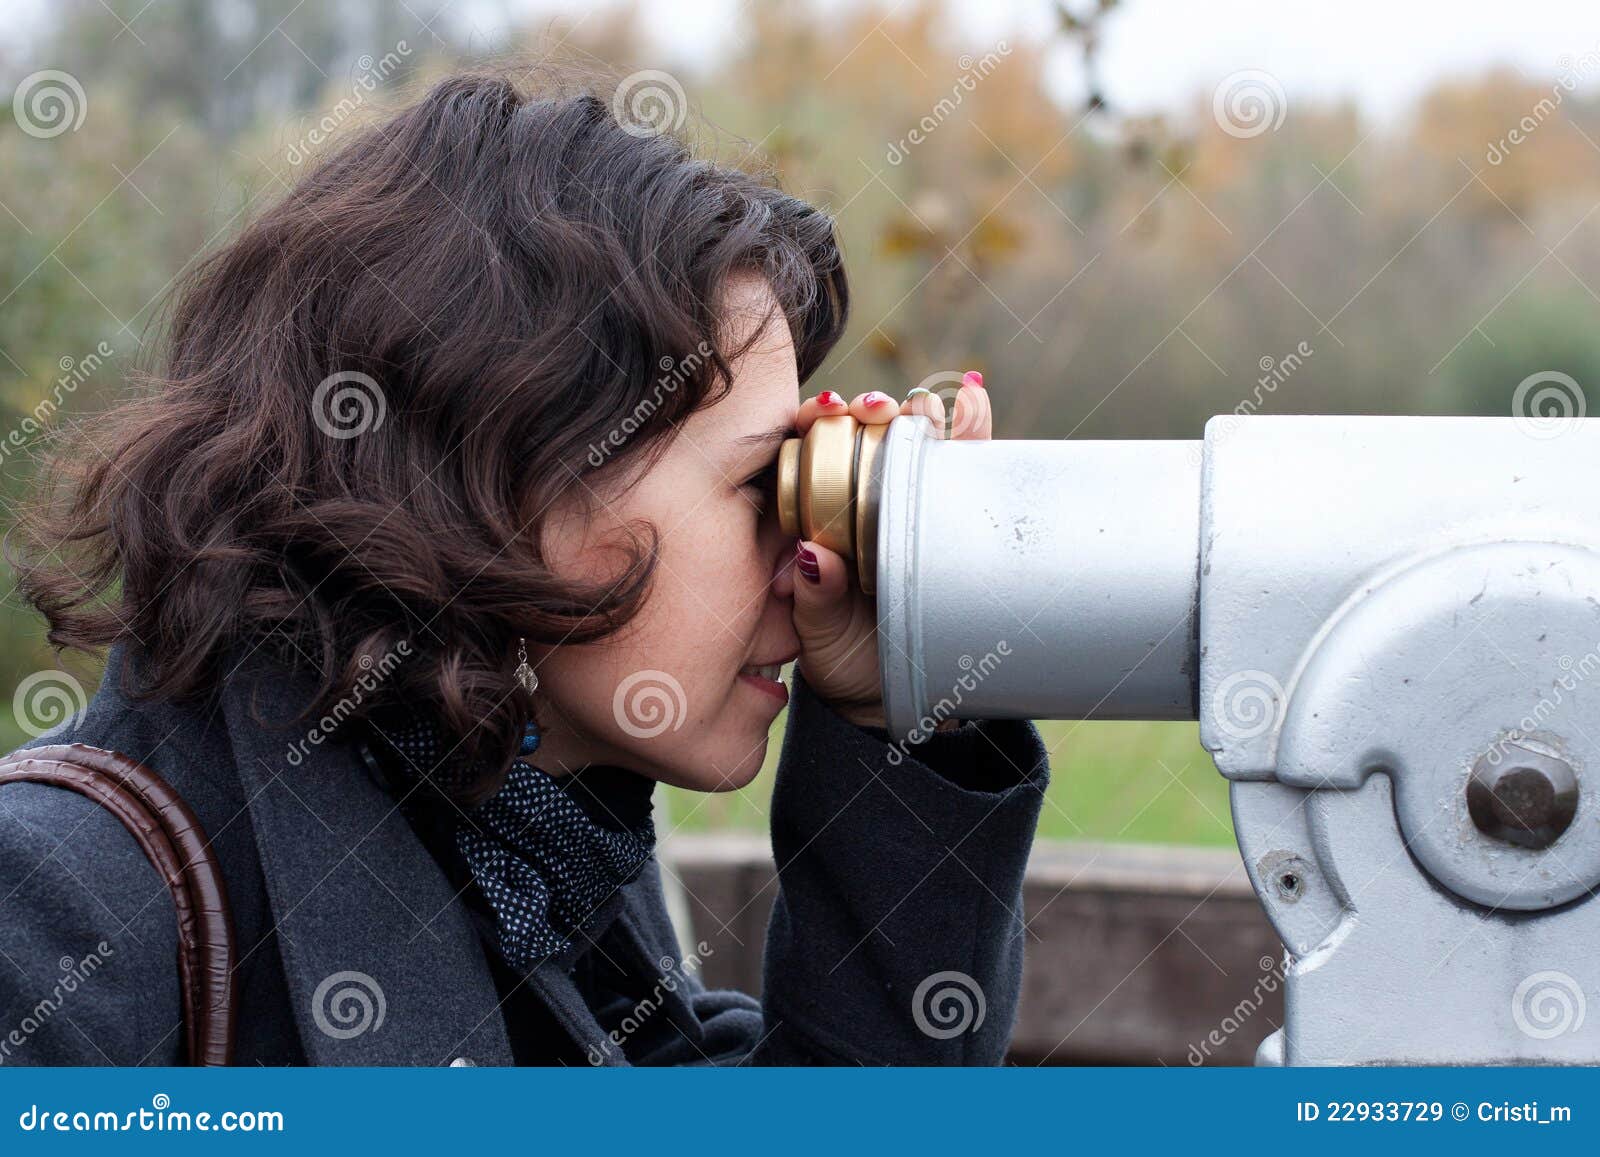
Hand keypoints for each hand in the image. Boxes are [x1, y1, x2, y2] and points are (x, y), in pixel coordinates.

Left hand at [786, 373, 991, 728]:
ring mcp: (912, 505)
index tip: (823, 411)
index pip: (813, 448)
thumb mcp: (822, 636)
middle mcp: (864, 500)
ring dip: (923, 411)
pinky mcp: (955, 518)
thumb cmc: (844, 661)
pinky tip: (974, 397)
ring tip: (927, 403)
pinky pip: (966, 469)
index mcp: (818, 517)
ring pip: (920, 442)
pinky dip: (971, 428)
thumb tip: (813, 557)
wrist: (896, 698)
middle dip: (875, 407)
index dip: (817, 418)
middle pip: (869, 433)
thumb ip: (817, 600)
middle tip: (878, 408)